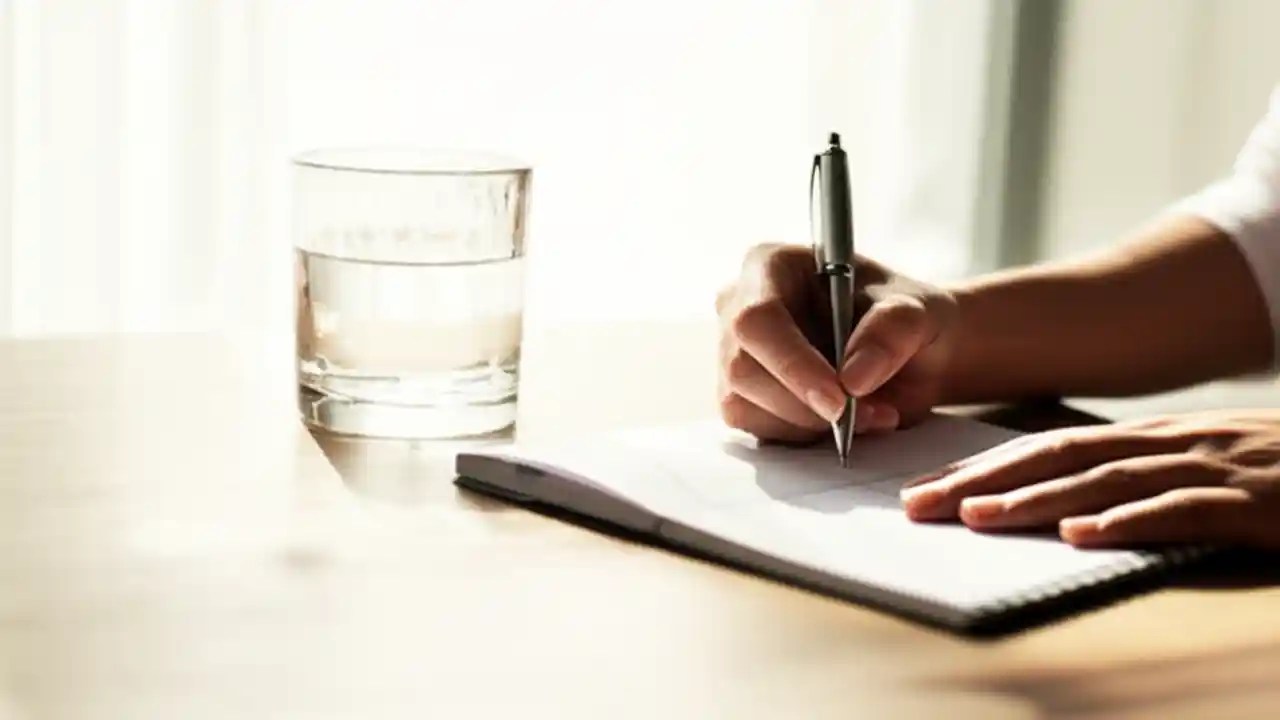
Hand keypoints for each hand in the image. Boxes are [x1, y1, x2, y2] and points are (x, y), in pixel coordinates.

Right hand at [715, 243, 957, 441]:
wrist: (913, 356)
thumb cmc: (906, 319)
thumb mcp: (919, 312)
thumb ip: (891, 333)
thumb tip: (852, 378)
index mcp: (773, 265)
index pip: (757, 317)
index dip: (791, 362)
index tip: (838, 398)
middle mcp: (740, 305)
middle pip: (742, 367)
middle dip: (803, 403)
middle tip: (861, 414)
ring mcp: (734, 351)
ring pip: (742, 403)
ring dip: (807, 423)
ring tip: (865, 414)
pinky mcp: (741, 393)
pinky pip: (753, 426)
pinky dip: (800, 435)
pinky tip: (836, 422)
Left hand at [901, 411, 1279, 548]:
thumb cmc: (1277, 474)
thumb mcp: (1199, 465)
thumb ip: (1136, 476)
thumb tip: (1063, 503)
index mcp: (1151, 437)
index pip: (1049, 444)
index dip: (985, 464)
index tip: (928, 486)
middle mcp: (1169, 443)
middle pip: (1058, 456)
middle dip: (984, 479)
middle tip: (920, 503)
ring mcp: (1210, 468)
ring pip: (1106, 480)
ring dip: (1036, 500)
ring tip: (978, 518)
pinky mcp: (1252, 502)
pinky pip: (1181, 511)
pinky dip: (1128, 523)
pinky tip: (1082, 537)